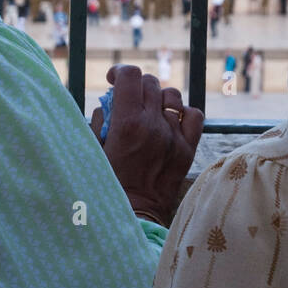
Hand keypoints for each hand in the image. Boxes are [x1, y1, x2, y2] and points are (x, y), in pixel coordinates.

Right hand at [89, 64, 202, 225]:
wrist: (133, 217)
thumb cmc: (106, 185)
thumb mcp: (93, 150)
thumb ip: (100, 121)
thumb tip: (108, 102)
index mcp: (127, 124)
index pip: (130, 75)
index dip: (120, 71)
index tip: (113, 80)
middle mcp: (153, 126)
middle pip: (150, 82)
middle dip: (136, 85)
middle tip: (127, 99)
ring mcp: (174, 137)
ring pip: (172, 96)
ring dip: (158, 97)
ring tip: (149, 110)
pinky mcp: (188, 150)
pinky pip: (194, 115)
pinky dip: (182, 113)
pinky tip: (170, 122)